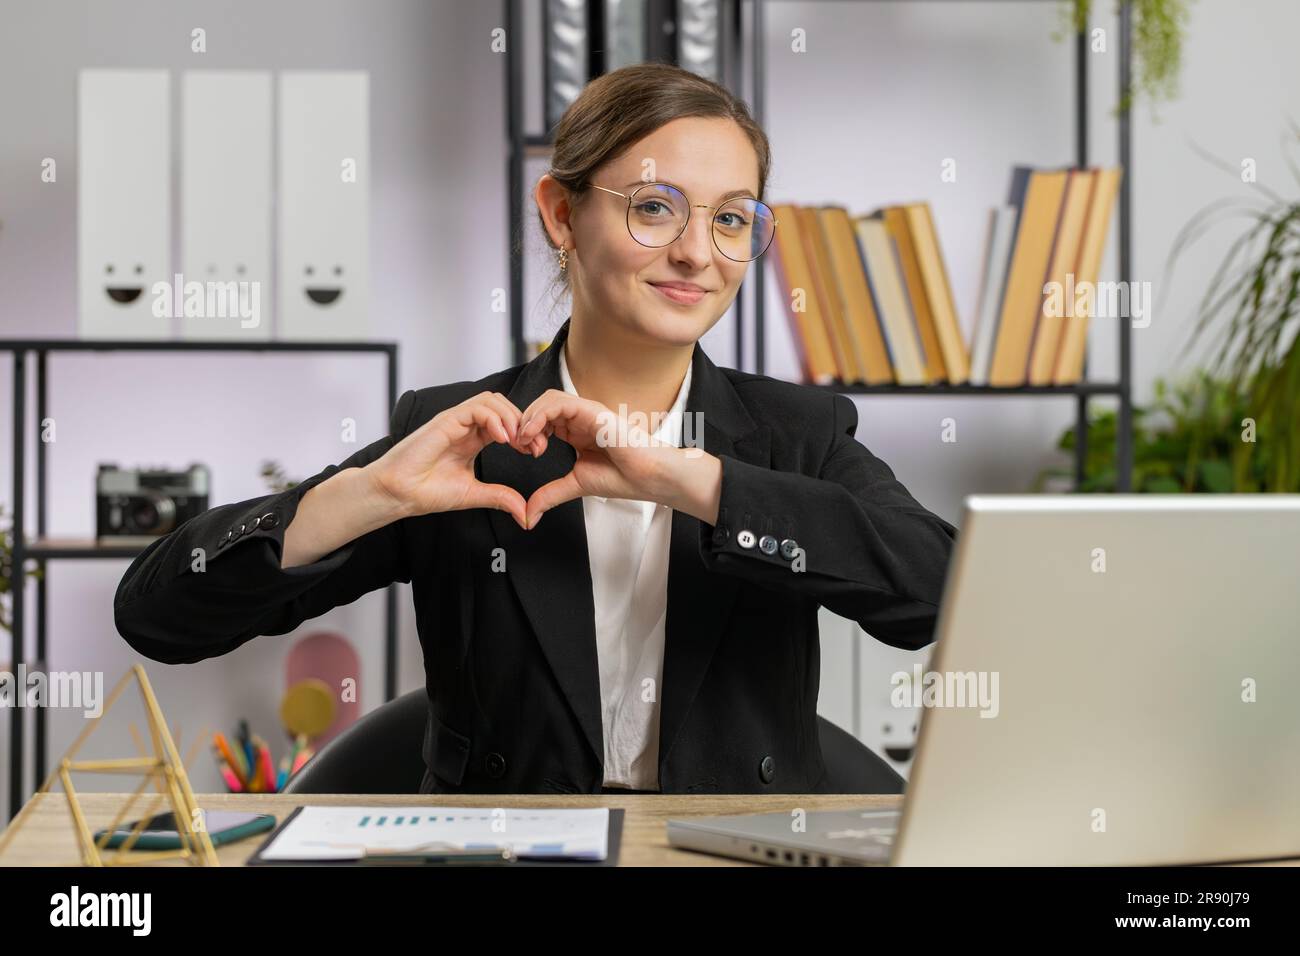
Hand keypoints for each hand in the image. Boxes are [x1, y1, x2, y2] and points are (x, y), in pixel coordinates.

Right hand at [365, 391, 542, 529]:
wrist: (399, 493)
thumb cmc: (427, 491)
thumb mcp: (474, 494)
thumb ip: (500, 497)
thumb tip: (525, 513)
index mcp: (473, 440)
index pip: (507, 423)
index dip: (526, 433)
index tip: (536, 452)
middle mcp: (465, 427)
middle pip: (503, 406)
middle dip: (524, 422)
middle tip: (534, 445)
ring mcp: (455, 421)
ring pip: (491, 400)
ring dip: (511, 417)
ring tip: (518, 441)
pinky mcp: (445, 420)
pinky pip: (476, 407)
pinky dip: (494, 418)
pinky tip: (501, 438)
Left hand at [512, 389, 721, 527]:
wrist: (649, 477)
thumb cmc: (623, 477)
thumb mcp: (575, 485)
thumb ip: (550, 495)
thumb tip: (529, 514)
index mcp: (576, 431)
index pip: (542, 419)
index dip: (526, 432)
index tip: (523, 453)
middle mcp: (580, 418)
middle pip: (540, 406)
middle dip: (524, 424)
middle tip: (520, 447)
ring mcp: (586, 412)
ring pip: (547, 399)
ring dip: (529, 418)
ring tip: (526, 441)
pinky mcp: (592, 410)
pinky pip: (558, 402)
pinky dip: (540, 416)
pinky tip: (535, 435)